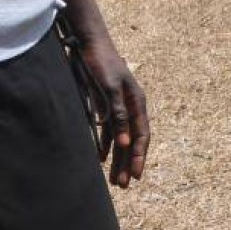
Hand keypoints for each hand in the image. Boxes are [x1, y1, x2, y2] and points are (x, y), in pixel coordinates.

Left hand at [79, 35, 148, 188]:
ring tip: (113, 180)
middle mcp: (130, 108)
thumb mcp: (110, 89)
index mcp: (137, 103)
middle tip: (122, 185)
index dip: (139, 157)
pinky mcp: (105, 106)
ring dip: (118, 159)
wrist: (89, 43)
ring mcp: (118, 108)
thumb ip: (118, 115)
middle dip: (128, 164)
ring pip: (120, 139)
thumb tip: (126, 143)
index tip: (135, 176)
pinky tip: (100, 159)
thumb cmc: (101, 63)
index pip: (142, 135)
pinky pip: (109, 131)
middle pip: (132, 141)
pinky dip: (105, 146)